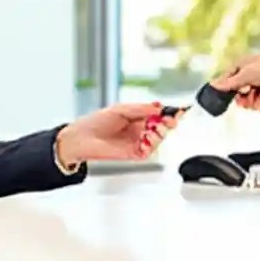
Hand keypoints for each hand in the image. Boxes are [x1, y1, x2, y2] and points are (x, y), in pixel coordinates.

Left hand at [55, 103, 181, 164]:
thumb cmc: (96, 122)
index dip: (169, 112)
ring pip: (158, 139)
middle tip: (169, 120)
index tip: (178, 110)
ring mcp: (137, 141)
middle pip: (162, 126)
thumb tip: (158, 107)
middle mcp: (139, 129)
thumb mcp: (121, 109)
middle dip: (168, 123)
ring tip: (155, 128)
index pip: (158, 114)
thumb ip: (141, 109)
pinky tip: (147, 138)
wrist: (82, 138)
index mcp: (137, 116)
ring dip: (160, 133)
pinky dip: (152, 145)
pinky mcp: (134, 153)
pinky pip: (149, 151)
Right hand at [209, 52, 259, 117]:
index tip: (237, 97)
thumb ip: (230, 82)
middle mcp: (258, 78)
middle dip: (253, 101)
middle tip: (258, 96)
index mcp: (247, 68)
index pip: (232, 84)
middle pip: (246, 100)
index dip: (233, 93)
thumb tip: (214, 85)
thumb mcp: (249, 73)